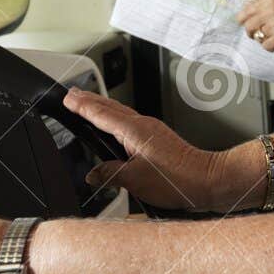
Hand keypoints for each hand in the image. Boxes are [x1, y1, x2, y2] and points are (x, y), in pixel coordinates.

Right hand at [62, 89, 241, 211]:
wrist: (207, 180)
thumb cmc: (178, 180)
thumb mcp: (135, 180)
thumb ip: (110, 175)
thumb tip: (93, 174)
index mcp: (134, 130)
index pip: (101, 114)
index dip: (82, 106)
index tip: (67, 98)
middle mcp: (143, 125)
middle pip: (110, 108)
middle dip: (89, 100)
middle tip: (72, 93)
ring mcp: (152, 130)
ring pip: (120, 114)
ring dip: (102, 107)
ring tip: (87, 104)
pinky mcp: (157, 138)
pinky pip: (129, 122)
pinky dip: (115, 119)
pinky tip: (114, 127)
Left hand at [237, 0, 273, 49]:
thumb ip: (264, 4)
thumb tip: (248, 12)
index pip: (244, 13)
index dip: (244, 21)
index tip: (247, 24)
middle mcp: (268, 11)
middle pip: (248, 27)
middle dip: (252, 32)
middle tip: (257, 33)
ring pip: (258, 37)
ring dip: (264, 38)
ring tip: (272, 36)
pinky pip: (267, 46)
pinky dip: (270, 46)